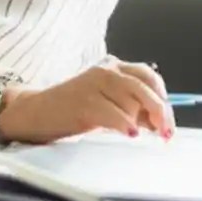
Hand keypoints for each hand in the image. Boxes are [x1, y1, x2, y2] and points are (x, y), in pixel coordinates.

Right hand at [0, 58, 175, 143]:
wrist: (35, 111)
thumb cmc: (71, 109)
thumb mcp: (105, 101)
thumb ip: (130, 105)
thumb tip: (158, 121)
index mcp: (111, 67)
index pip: (148, 76)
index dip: (162, 97)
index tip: (166, 118)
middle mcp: (104, 70)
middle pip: (145, 88)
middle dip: (160, 112)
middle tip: (165, 132)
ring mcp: (93, 84)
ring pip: (132, 103)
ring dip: (137, 121)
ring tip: (131, 131)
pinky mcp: (84, 102)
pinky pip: (116, 115)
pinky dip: (125, 126)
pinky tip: (128, 133)